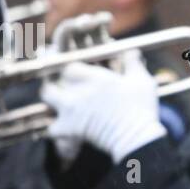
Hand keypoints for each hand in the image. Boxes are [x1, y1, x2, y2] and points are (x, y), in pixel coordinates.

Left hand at [40, 49, 164, 162]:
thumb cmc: (141, 108)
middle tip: (62, 83)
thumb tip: (131, 51)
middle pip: (55, 75)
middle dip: (56, 79)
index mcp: (94, 77)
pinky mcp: (70, 128)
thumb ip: (133, 63)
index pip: (70, 65)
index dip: (71, 67)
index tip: (76, 70)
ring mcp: (71, 110)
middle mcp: (78, 91)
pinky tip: (60, 128)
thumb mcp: (142, 81)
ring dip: (50, 98)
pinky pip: (52, 128)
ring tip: (58, 100)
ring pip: (47, 97)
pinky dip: (55, 128)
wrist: (135, 138)